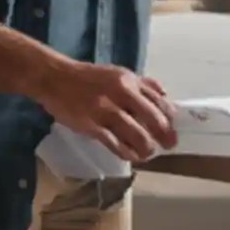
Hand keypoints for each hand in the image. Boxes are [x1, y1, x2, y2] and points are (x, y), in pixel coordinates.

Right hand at [38, 62, 178, 162]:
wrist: (56, 79)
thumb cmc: (89, 77)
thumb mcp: (118, 73)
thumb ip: (142, 83)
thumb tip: (165, 94)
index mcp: (129, 81)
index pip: (158, 101)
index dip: (169, 117)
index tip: (173, 127)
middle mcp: (121, 94)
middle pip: (152, 119)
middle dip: (165, 135)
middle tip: (170, 145)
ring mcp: (106, 111)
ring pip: (136, 134)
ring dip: (147, 147)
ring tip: (149, 153)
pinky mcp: (92, 126)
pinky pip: (115, 144)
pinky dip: (127, 153)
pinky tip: (132, 156)